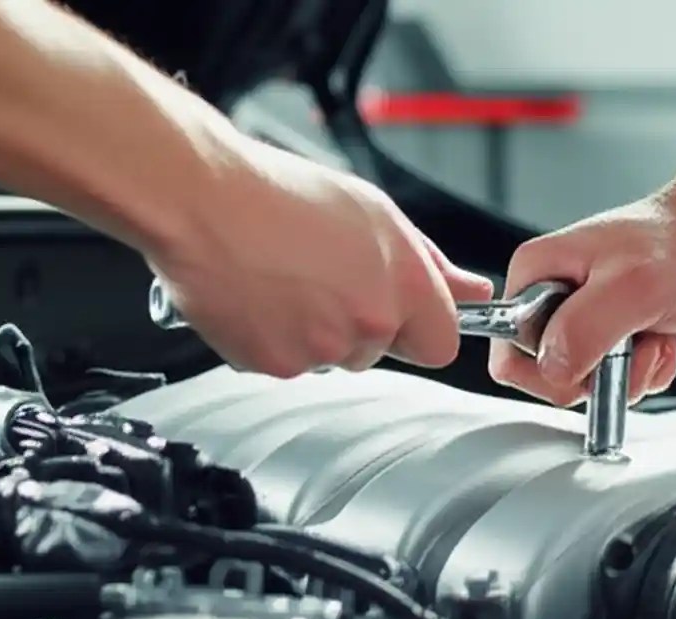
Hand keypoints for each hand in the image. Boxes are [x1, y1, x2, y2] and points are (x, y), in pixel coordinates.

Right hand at [143, 137, 492, 377]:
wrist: (201, 201)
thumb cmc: (282, 196)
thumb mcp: (375, 214)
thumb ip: (432, 263)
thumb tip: (474, 290)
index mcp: (403, 284)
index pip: (441, 344)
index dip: (419, 330)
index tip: (400, 314)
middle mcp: (368, 323)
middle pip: (378, 351)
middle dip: (356, 324)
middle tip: (321, 278)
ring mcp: (320, 349)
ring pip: (331, 358)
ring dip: (314, 332)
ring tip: (285, 279)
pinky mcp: (274, 365)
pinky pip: (287, 365)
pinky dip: (274, 339)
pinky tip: (260, 297)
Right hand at [488, 188, 675, 405]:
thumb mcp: (634, 286)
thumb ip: (584, 328)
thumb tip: (552, 366)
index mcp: (536, 275)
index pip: (508, 351)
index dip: (549, 369)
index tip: (591, 359)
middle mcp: (550, 296)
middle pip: (548, 372)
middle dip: (598, 372)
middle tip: (632, 341)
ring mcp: (578, 316)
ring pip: (584, 379)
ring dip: (629, 370)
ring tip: (652, 334)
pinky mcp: (605, 332)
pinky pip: (612, 377)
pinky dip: (644, 368)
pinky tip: (659, 338)